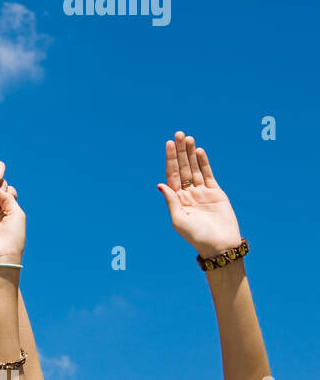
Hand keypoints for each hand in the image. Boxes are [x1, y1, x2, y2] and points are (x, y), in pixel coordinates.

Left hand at [156, 131, 240, 255]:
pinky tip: (199, 151)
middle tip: (179, 134)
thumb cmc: (197, 236)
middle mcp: (187, 193)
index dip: (170, 159)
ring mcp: (201, 192)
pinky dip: (204, 163)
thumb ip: (171, 201)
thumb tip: (160, 184)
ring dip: (191, 153)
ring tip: (189, 138)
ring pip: (195, 168)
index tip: (169, 144)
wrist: (219, 245)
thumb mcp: (179, 220)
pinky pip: (208, 175)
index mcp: (176, 199)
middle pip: (183, 168)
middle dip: (180, 151)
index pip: (172, 174)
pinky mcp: (216, 193)